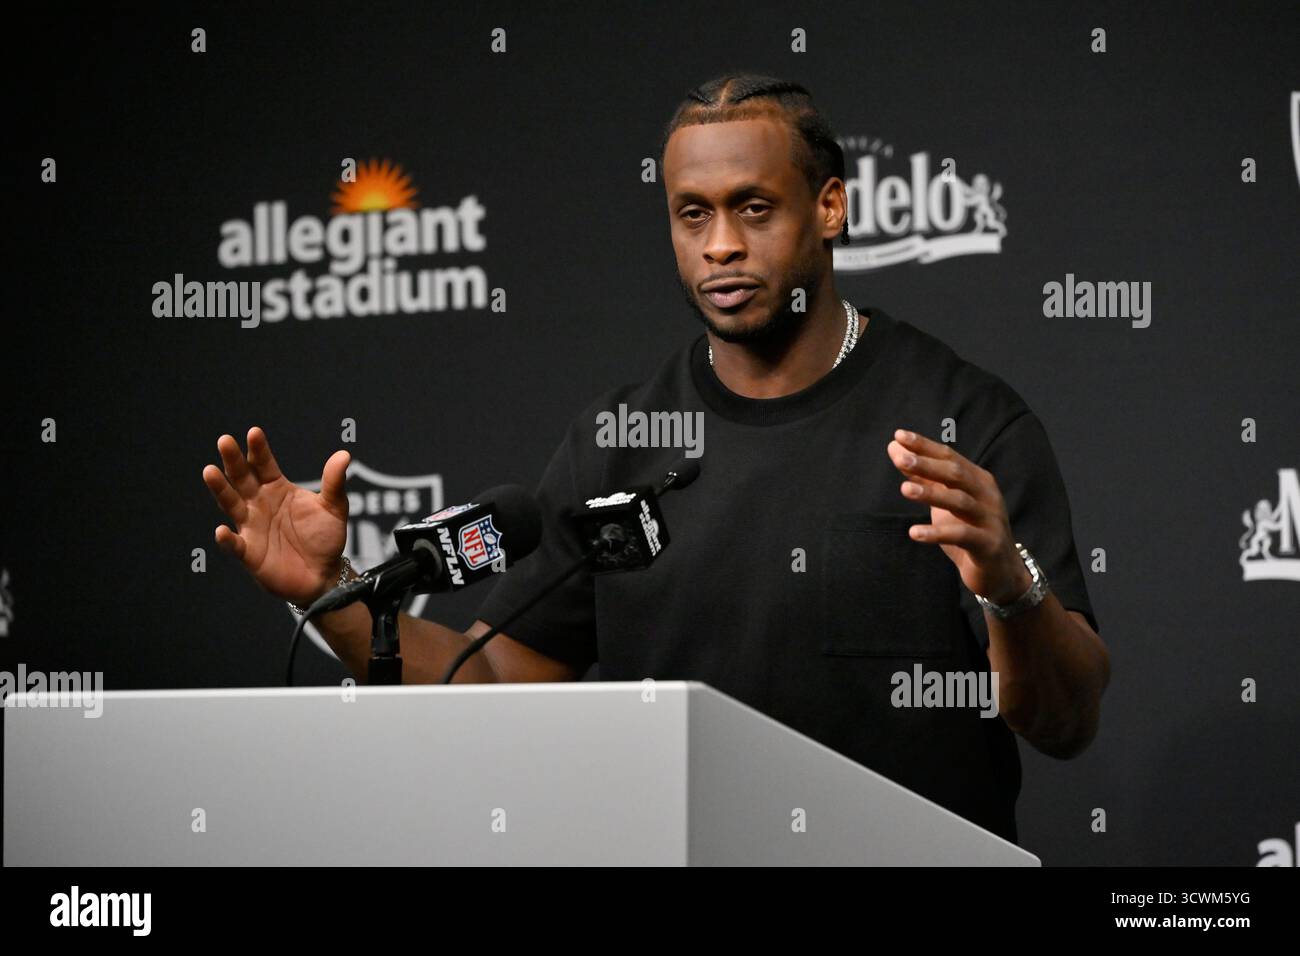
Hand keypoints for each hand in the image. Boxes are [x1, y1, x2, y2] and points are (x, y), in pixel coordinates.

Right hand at [202, 426, 350, 606]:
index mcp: (277, 488)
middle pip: (242, 478)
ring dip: (220, 490)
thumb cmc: (325, 537)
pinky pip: (235, 545)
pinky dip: (227, 539)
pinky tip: (222, 531)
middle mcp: (258, 503)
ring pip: (231, 505)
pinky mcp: (249, 553)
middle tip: (224, 441)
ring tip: (210, 472)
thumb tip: (344, 455)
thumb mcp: (334, 508)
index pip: (264, 465)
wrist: (324, 573)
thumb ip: (334, 482)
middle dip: (233, 461)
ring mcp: (251, 527)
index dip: (259, 450)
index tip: (254, 433)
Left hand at [886, 428, 1031, 604]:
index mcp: (977, 480)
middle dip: (927, 465)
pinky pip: (962, 536)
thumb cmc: (968, 531)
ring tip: (904, 489)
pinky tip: (914, 533)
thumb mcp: (945, 503)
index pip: (949, 457)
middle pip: (956, 475)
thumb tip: (896, 451)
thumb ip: (924, 478)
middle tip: (900, 458)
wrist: (1001, 571)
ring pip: (960, 502)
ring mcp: (990, 519)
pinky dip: (937, 533)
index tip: (898, 436)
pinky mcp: (988, 545)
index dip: (925, 446)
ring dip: (931, 494)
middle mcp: (987, 495)